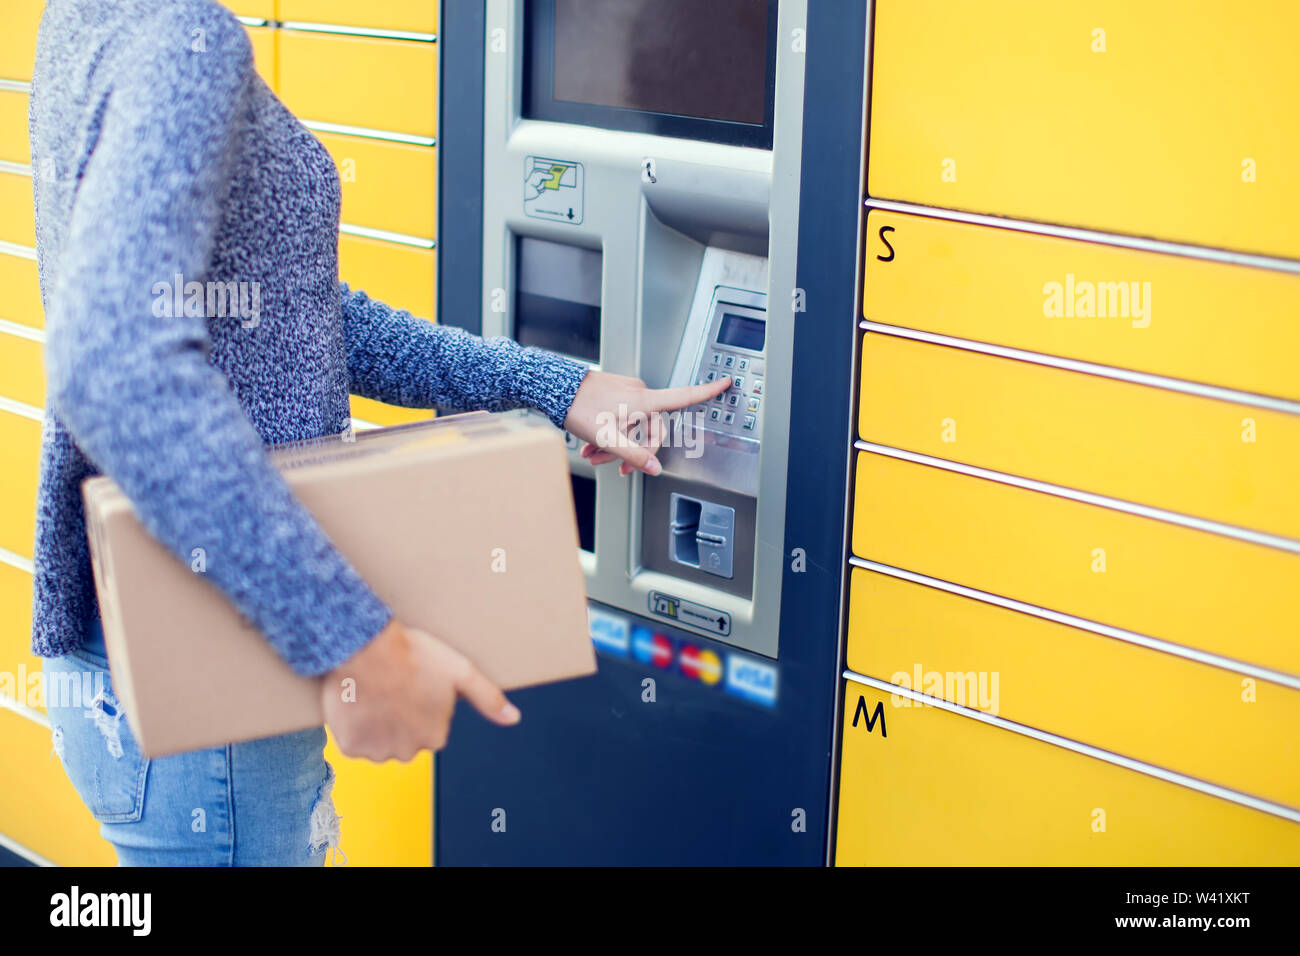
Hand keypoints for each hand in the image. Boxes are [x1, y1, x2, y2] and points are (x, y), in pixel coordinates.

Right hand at [321, 618, 519, 761]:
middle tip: (393, 686)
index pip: (429, 725)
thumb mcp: (461, 673)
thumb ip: (489, 699)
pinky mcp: (350, 746)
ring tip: (374, 691)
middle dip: (398, 717)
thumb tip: (514, 718)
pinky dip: (352, 725)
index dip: (420, 702)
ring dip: (375, 723)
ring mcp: (377, 751)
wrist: (368, 650)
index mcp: (435, 737)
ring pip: (377, 739)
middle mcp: (408, 752)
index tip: (414, 682)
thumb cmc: (416, 656)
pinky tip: (357, 702)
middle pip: (403, 736)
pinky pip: (352, 739)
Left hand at [563, 370, 731, 475]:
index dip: (707, 391)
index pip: (684, 396)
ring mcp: (626, 392)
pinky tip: (592, 443)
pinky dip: (609, 433)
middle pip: (650, 428)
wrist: (554, 387)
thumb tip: (655, 468)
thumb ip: (634, 456)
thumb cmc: (579, 408)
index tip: (724, 382)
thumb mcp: (608, 439)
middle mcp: (639, 394)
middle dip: (632, 450)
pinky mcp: (614, 392)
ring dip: (615, 444)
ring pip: (631, 426)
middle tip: (611, 465)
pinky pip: (620, 417)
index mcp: (644, 402)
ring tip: (593, 454)